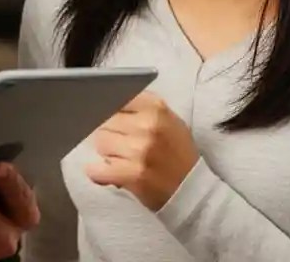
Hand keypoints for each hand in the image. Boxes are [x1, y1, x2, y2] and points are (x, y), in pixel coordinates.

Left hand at [84, 91, 198, 210]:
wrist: (192, 188)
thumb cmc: (177, 151)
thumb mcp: (168, 120)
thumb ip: (141, 107)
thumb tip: (107, 102)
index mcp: (156, 108)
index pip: (115, 99)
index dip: (110, 111)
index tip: (111, 119)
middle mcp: (148, 125)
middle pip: (104, 121)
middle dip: (108, 132)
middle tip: (120, 144)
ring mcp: (139, 150)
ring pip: (100, 143)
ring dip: (106, 152)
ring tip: (121, 158)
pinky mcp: (132, 174)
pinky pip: (98, 169)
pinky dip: (97, 172)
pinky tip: (104, 172)